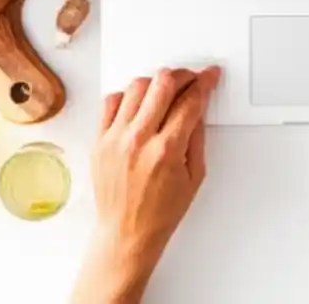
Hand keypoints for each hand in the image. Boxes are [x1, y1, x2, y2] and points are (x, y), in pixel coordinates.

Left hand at [73, 67, 220, 302]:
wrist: (127, 232)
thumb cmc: (160, 212)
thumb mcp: (195, 176)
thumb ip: (197, 137)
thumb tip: (197, 107)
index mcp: (167, 151)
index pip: (190, 101)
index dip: (204, 83)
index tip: (209, 76)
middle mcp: (138, 140)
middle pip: (163, 84)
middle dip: (182, 75)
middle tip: (189, 78)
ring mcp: (115, 139)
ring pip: (137, 86)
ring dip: (156, 82)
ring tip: (165, 91)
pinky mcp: (99, 141)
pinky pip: (111, 102)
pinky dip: (128, 96)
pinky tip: (139, 103)